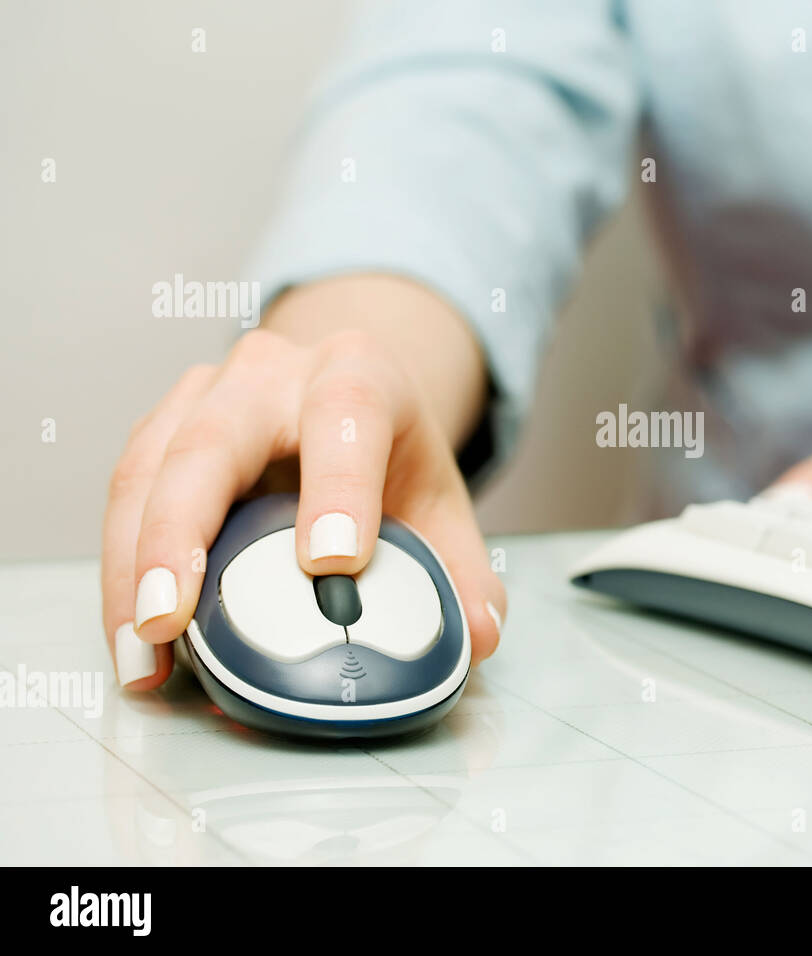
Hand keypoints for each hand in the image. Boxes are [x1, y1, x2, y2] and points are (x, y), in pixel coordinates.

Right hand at [102, 324, 505, 690]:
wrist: (344, 393)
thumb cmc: (389, 450)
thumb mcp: (438, 497)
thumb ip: (461, 568)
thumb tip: (477, 635)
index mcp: (359, 373)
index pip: (347, 415)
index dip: (337, 487)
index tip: (330, 563)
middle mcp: (273, 371)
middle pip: (214, 439)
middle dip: (182, 532)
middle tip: (171, 621)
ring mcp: (207, 392)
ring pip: (150, 466)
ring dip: (131, 565)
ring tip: (140, 652)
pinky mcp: (163, 426)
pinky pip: (126, 490)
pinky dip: (120, 566)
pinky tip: (131, 633)